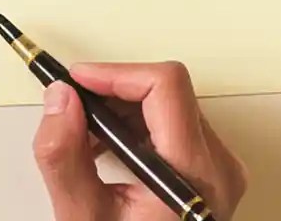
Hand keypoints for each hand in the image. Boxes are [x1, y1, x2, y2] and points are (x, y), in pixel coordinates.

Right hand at [32, 62, 247, 220]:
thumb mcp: (83, 217)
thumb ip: (65, 157)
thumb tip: (60, 101)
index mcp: (197, 175)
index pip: (165, 87)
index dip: (115, 74)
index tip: (78, 80)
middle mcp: (220, 167)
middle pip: (166, 93)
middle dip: (111, 95)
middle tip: (70, 109)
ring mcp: (220, 169)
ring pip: (168, 105)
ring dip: (120, 112)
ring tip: (85, 139)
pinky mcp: (211, 171)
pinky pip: (173, 126)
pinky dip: (135, 128)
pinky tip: (106, 152)